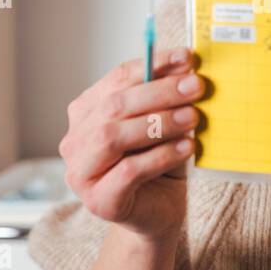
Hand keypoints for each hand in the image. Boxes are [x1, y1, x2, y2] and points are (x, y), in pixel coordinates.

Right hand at [59, 47, 203, 240]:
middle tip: (195, 86)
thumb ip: (165, 98)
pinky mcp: (98, 201)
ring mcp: (81, 173)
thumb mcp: (163, 124)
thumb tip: (185, 66)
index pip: (117, 79)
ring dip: (159, 123)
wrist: (158, 212)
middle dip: (159, 92)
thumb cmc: (158, 164)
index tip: (185, 57)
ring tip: (193, 116)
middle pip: (114, 106)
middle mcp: (75, 140)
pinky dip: (162, 155)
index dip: (152, 65)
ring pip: (114, 137)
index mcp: (86, 113)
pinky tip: (187, 147)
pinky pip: (130, 170)